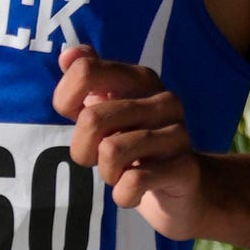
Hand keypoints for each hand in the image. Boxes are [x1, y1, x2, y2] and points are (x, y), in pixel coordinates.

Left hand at [53, 45, 203, 239]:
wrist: (184, 188)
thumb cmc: (137, 145)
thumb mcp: (107, 108)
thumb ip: (88, 79)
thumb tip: (68, 54)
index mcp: (139, 78)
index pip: (85, 70)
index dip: (65, 100)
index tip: (74, 118)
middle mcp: (162, 99)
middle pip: (92, 118)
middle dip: (82, 149)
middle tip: (97, 158)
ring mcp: (176, 132)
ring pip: (111, 151)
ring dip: (106, 173)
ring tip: (120, 173)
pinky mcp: (183, 167)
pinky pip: (134, 181)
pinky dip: (123, 195)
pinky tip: (132, 192)